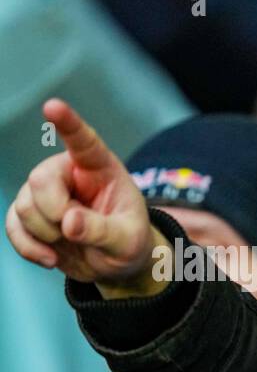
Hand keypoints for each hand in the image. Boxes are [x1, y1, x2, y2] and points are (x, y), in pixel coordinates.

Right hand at [5, 98, 170, 296]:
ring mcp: (44, 193)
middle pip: (40, 180)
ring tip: (72, 243)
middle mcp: (67, 173)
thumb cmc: (129, 243)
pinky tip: (51, 259)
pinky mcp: (29, 215)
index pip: (83, 141)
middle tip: (75, 231)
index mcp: (99, 168)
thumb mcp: (128, 241)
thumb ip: (102, 230)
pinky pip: (13, 226)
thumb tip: (68, 222)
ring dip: (46, 233)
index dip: (67, 124)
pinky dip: (29, 248)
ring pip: (24, 206)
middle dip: (53, 212)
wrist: (115, 265)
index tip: (53, 106)